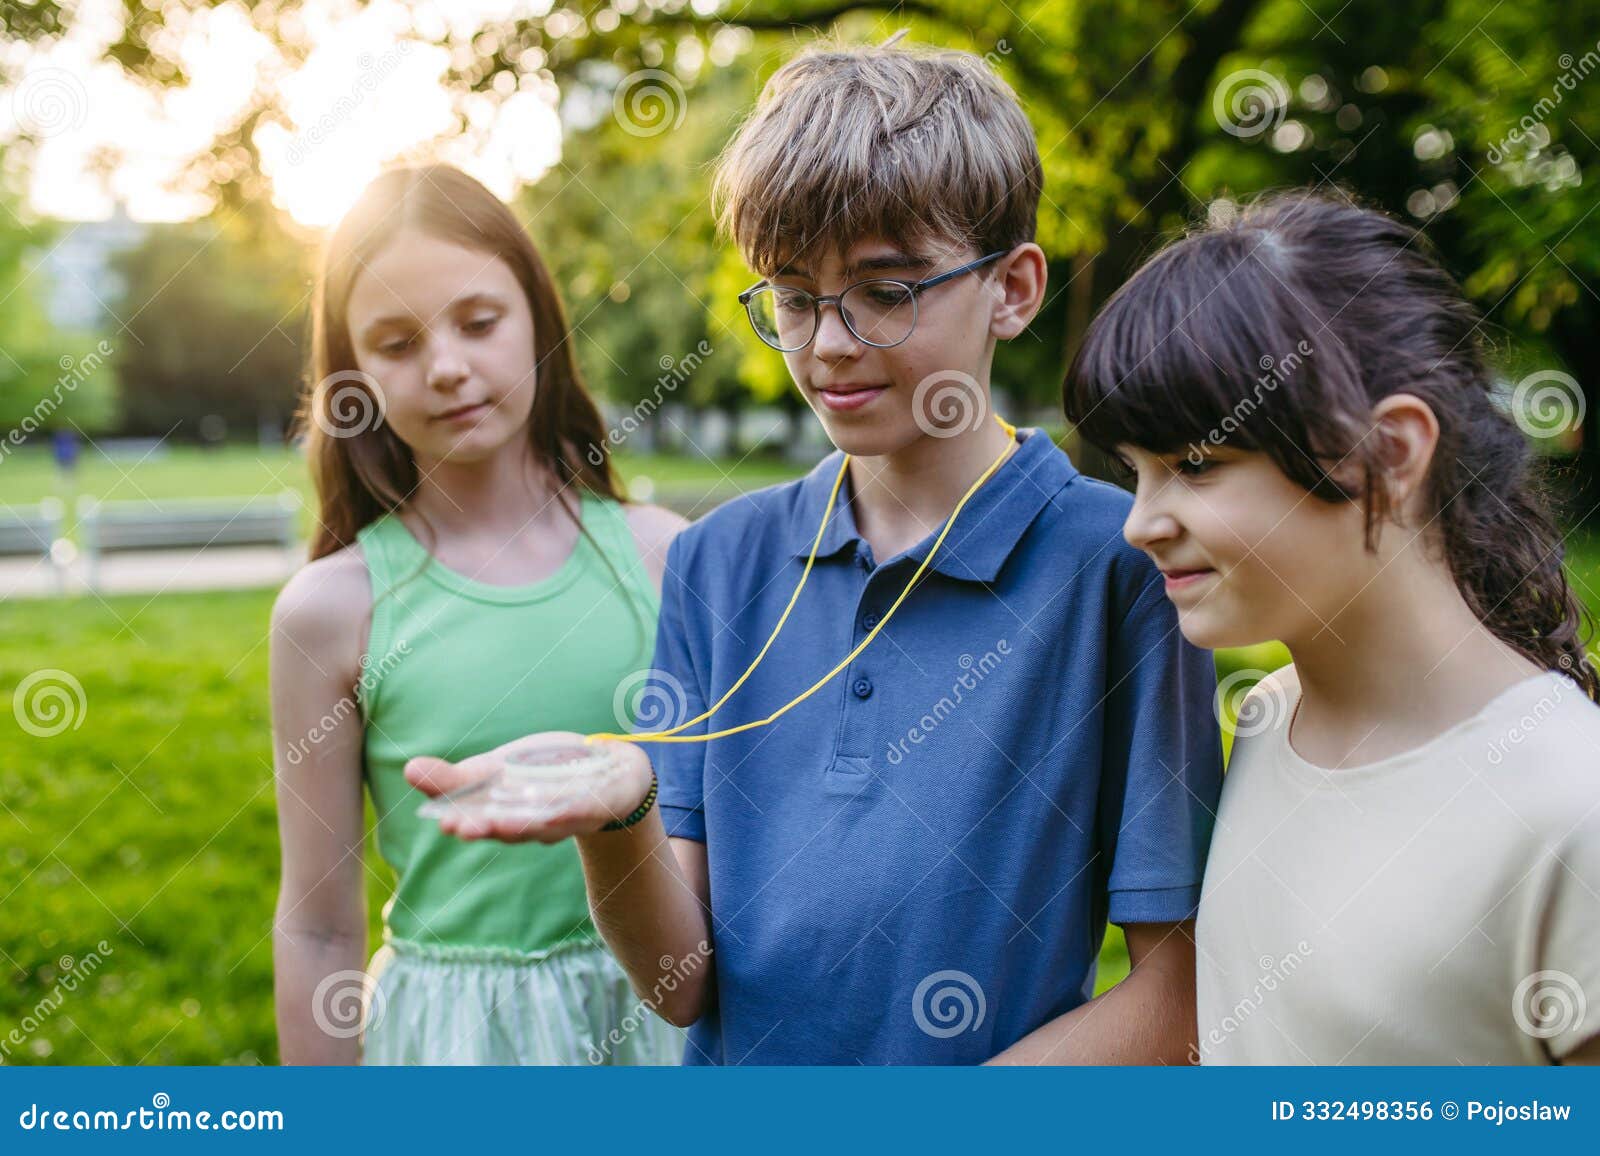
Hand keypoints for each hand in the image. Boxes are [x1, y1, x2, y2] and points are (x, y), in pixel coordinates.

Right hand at [403, 731, 654, 843]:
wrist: (607, 770)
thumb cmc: (543, 773)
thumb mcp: (496, 770)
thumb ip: (457, 779)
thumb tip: (409, 769)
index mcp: (507, 815)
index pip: (482, 823)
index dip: (463, 823)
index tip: (442, 822)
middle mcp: (536, 824)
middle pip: (510, 829)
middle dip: (487, 828)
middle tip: (461, 828)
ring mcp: (570, 817)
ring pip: (546, 825)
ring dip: (524, 826)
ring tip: (500, 823)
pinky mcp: (602, 805)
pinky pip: (588, 811)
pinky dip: (575, 812)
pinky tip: (563, 812)